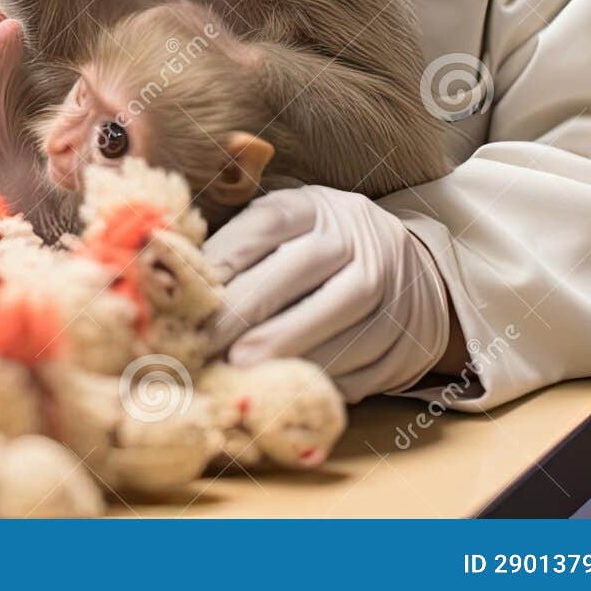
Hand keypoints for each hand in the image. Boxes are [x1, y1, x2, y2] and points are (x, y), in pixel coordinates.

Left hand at [204, 185, 450, 401]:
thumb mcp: (288, 231)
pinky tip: (288, 385)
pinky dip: (325, 372)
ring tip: (241, 369)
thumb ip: (241, 248)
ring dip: (287, 345)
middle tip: (206, 342)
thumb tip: (177, 279)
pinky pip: (366, 352)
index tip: (190, 289)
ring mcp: (392, 281)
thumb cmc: (321, 253)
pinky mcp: (407, 329)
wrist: (413, 275)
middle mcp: (359, 236)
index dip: (228, 255)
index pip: (269, 223)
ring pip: (340, 311)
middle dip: (248, 309)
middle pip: (302, 267)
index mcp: (317, 206)